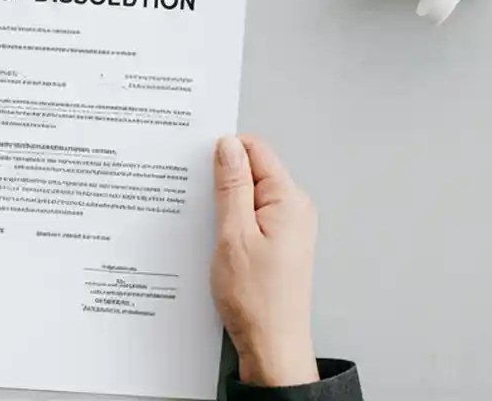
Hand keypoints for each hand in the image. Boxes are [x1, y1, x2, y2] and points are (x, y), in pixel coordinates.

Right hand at [211, 135, 319, 386]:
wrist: (272, 346)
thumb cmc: (255, 299)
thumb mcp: (233, 235)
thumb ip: (231, 186)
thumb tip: (227, 145)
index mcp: (289, 200)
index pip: (256, 150)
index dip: (224, 152)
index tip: (197, 165)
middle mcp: (295, 209)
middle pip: (252, 170)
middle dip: (221, 179)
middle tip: (197, 201)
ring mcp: (288, 227)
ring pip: (248, 195)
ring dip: (223, 203)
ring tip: (206, 227)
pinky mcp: (278, 243)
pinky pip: (251, 216)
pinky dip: (230, 221)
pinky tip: (215, 239)